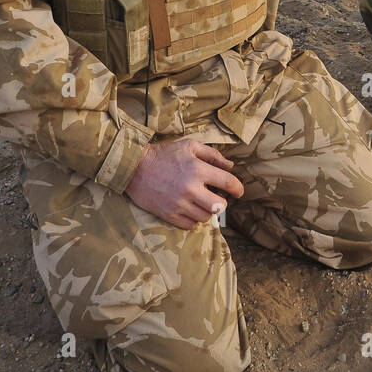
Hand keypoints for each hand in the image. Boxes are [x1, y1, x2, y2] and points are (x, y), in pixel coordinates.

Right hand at [125, 138, 244, 229]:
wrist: (133, 168)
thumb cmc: (164, 155)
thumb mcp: (189, 146)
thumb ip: (212, 155)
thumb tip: (230, 165)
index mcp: (197, 169)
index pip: (227, 182)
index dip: (238, 188)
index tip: (238, 191)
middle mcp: (190, 188)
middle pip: (219, 206)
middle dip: (223, 203)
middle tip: (218, 198)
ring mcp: (178, 203)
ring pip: (205, 217)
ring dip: (208, 211)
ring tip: (203, 202)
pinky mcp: (168, 214)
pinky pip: (190, 225)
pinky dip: (194, 219)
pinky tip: (191, 209)